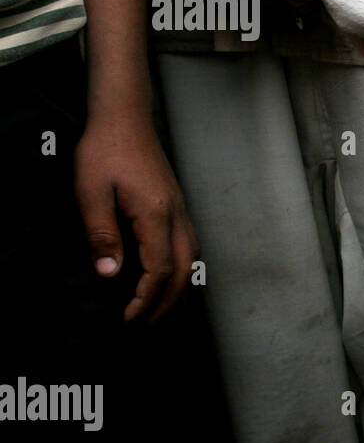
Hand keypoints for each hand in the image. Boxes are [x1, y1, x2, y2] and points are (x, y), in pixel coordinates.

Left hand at [74, 117, 198, 322]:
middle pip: (184, 271)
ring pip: (193, 259)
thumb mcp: (91, 192)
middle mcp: (176, 215)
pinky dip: (182, 268)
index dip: (144, 298)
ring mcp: (180, 209)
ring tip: (160, 306)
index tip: (127, 316)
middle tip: (146, 324)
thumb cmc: (104, 150)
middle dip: (167, 302)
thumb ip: (102, 234)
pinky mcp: (176, 204)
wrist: (124, 118)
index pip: (158, 270)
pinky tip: (168, 273)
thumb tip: (110, 274)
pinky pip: (190, 244)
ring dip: (179, 287)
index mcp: (155, 214)